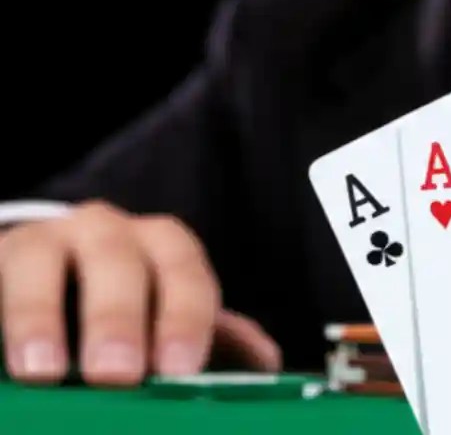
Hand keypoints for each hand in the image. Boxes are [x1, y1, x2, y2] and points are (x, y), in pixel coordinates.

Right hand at [0, 200, 280, 385]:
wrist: (47, 282)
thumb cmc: (122, 306)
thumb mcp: (169, 319)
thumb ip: (213, 339)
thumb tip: (265, 364)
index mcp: (160, 246)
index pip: (184, 271)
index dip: (184, 319)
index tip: (178, 368)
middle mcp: (102, 233)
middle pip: (115, 262)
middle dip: (117, 319)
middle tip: (116, 375)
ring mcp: (37, 244)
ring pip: (37, 262)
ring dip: (39, 316)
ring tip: (42, 370)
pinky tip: (0, 358)